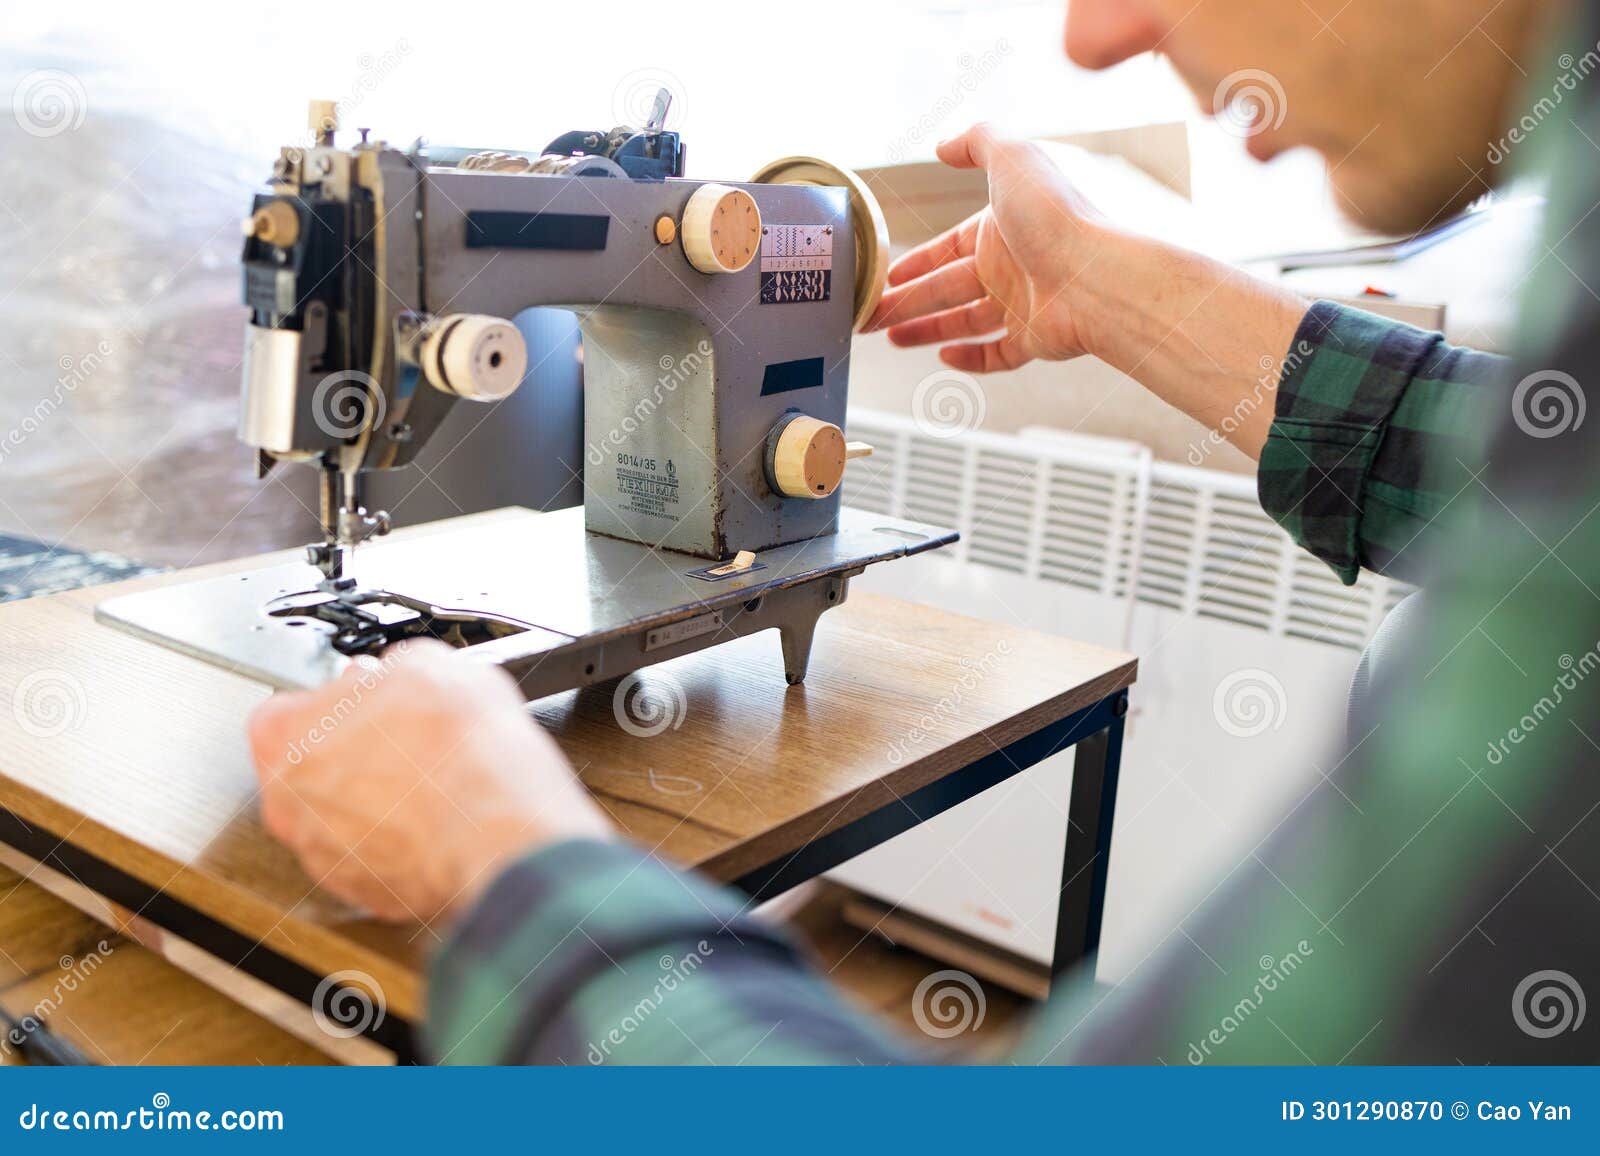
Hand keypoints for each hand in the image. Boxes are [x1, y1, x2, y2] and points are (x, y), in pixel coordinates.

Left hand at [247, 639, 611, 924]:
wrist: (500, 826)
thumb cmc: (460, 751)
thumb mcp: (430, 664)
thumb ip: (392, 669)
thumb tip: (400, 675)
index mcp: (285, 738)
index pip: (287, 710)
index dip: (335, 702)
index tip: (368, 700)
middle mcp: (289, 804)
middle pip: (309, 768)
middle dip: (351, 753)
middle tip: (402, 738)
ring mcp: (325, 855)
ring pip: (341, 818)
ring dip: (376, 800)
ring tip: (430, 780)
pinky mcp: (365, 892)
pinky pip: (373, 857)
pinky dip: (400, 840)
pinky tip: (438, 817)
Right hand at [864, 122, 1308, 460]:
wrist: (1099, 275)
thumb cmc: (1057, 215)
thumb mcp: (1012, 158)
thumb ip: (976, 141)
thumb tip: (942, 145)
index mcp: (1002, 227)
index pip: (948, 247)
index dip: (915, 261)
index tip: (885, 276)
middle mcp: (1012, 265)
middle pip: (946, 287)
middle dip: (904, 301)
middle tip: (867, 316)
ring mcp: (1024, 304)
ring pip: (963, 321)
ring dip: (924, 329)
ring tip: (888, 338)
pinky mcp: (1036, 339)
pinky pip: (997, 353)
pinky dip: (970, 359)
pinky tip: (943, 357)